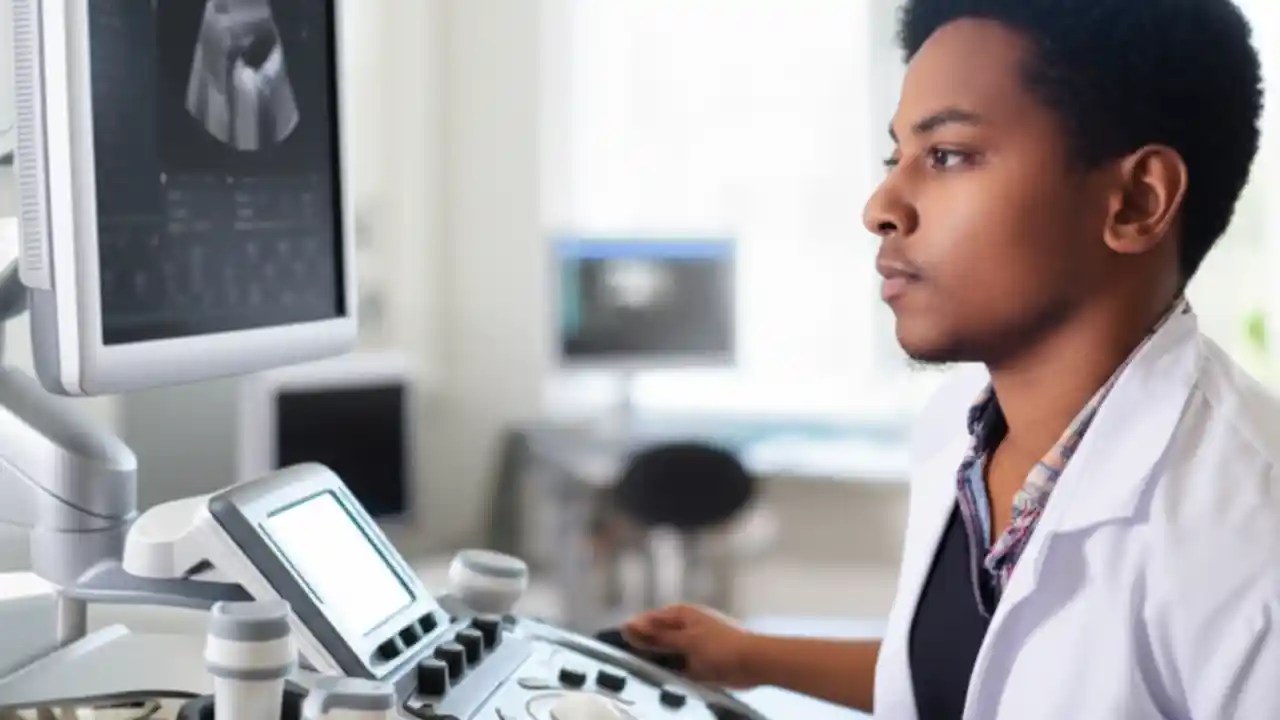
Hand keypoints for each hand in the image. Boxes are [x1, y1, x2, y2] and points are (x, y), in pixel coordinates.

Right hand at [621, 604, 760, 687]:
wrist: (753, 662)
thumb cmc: (720, 645)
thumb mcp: (686, 639)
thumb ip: (658, 635)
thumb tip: (630, 625)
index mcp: (682, 614)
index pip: (650, 619)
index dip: (634, 628)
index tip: (615, 639)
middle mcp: (685, 627)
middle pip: (656, 635)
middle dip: (643, 644)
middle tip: (623, 656)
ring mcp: (691, 645)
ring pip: (665, 652)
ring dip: (655, 659)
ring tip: (637, 669)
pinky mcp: (698, 663)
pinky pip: (676, 666)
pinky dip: (669, 672)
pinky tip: (658, 679)